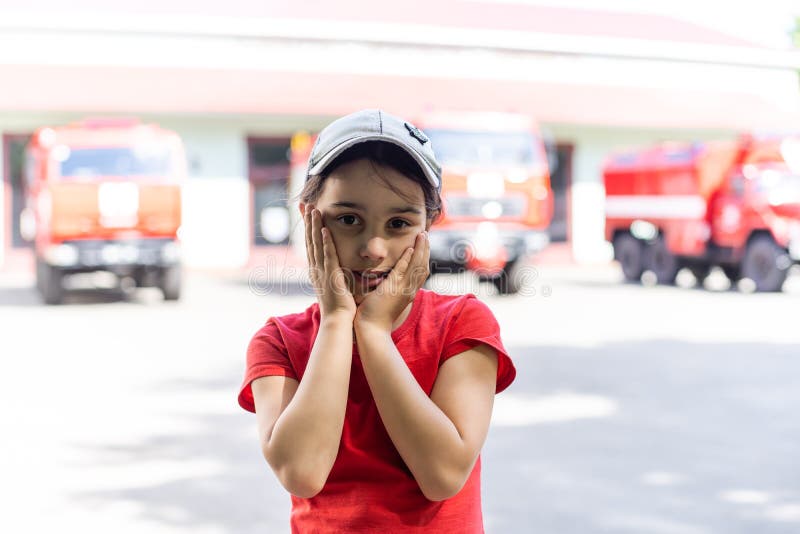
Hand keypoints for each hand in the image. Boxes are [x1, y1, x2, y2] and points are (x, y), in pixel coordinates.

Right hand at [304, 206, 355, 320]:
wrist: (337, 321)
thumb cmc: (338, 307)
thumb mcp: (333, 286)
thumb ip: (332, 274)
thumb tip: (335, 267)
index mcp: (316, 270)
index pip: (310, 244)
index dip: (308, 228)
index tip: (306, 213)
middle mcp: (315, 269)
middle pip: (310, 240)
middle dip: (307, 221)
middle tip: (305, 204)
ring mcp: (322, 272)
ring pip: (317, 244)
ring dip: (315, 226)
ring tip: (314, 209)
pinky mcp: (331, 276)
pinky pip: (328, 256)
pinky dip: (326, 242)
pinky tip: (325, 229)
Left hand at [354, 231, 429, 331]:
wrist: (371, 329)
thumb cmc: (375, 315)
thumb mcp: (387, 298)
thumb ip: (390, 287)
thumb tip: (388, 278)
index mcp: (408, 292)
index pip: (421, 271)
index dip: (423, 256)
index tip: (424, 244)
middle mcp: (409, 290)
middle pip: (423, 266)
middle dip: (425, 249)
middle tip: (426, 235)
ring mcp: (403, 290)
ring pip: (417, 266)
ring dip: (420, 250)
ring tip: (422, 236)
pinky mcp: (393, 290)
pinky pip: (403, 272)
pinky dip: (408, 260)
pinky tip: (410, 249)